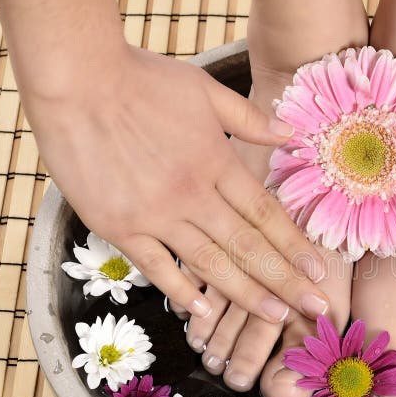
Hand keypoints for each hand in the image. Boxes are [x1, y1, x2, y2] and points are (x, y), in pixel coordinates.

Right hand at [25, 44, 330, 321]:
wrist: (76, 79)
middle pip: (248, 245)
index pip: (265, 213)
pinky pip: (156, 266)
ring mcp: (155, 213)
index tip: (319, 272)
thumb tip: (290, 133)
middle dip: (286, 280)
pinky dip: (181, 290)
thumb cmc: (140, 79)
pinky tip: (204, 311)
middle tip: (316, 309)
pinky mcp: (119, 225)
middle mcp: (193, 193)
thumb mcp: (204, 90)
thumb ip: (249, 118)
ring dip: (246, 294)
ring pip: (210, 263)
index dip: (295, 246)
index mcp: (216, 161)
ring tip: (276, 318)